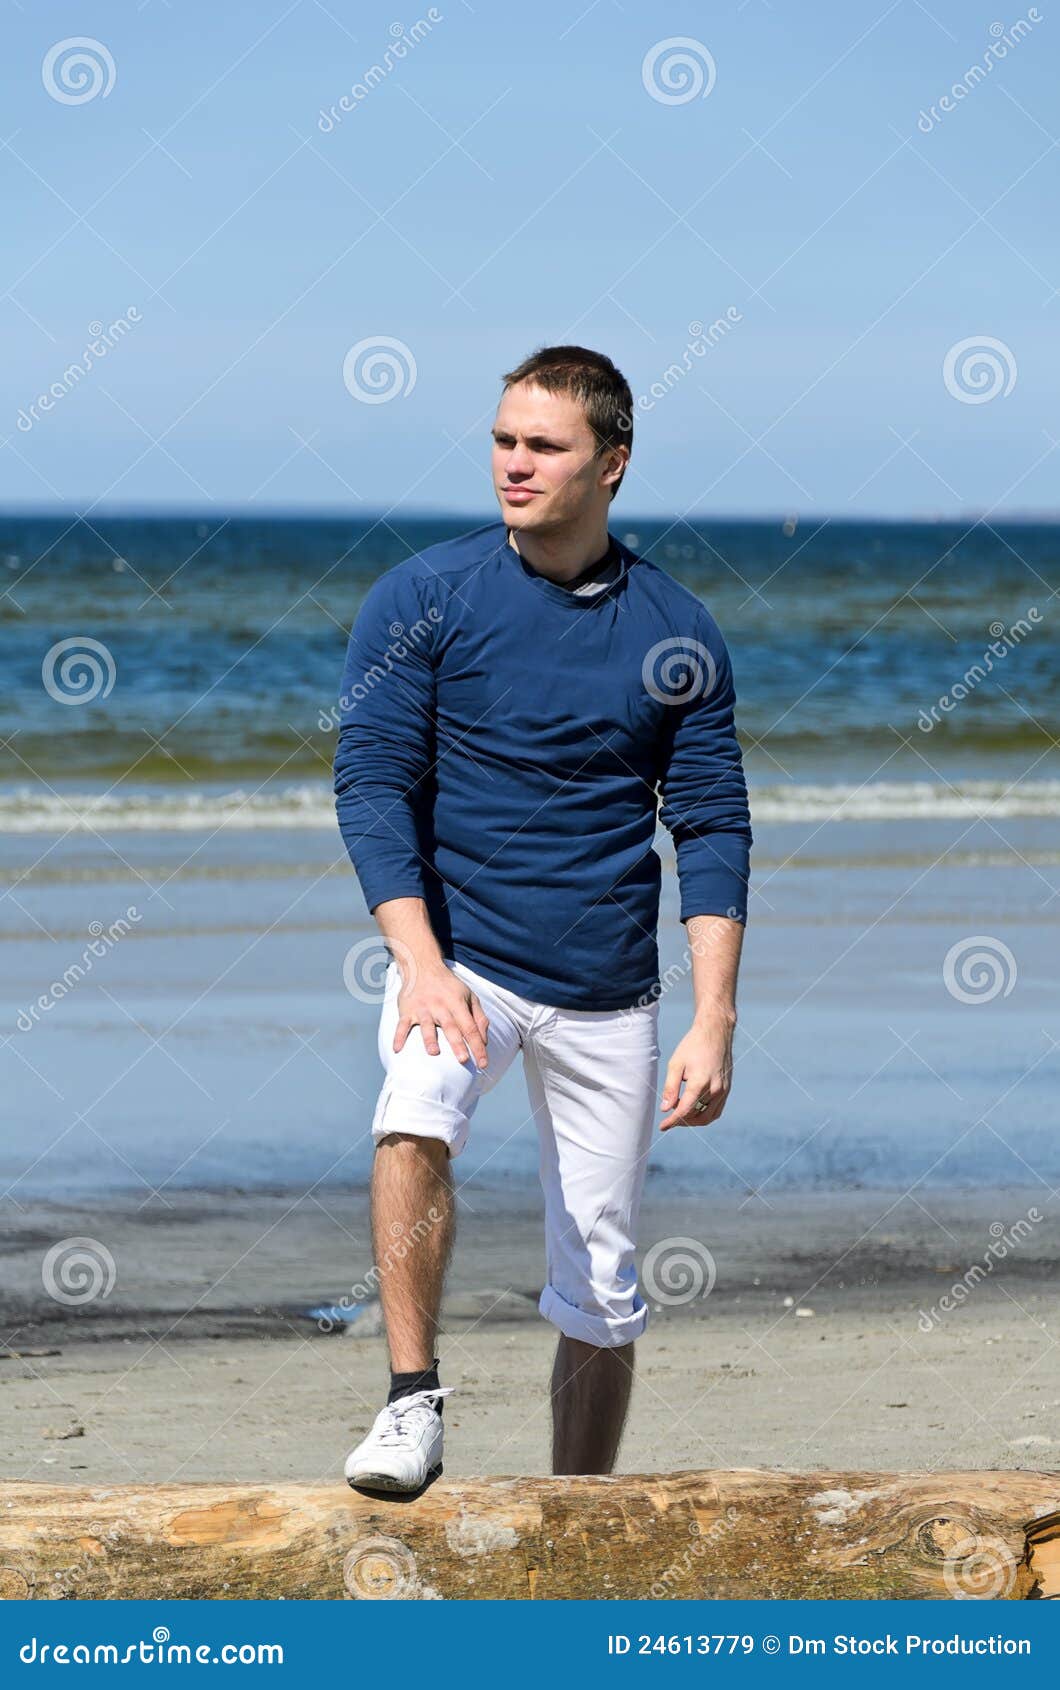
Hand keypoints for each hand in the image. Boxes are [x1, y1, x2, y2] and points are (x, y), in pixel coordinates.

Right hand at [393, 962, 489, 1068]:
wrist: (422, 967)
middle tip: (464, 1060)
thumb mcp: (469, 996)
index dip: (478, 1046)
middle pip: (451, 1027)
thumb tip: (485, 1042)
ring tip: (434, 1053)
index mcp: (457, 1004)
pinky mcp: (407, 1010)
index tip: (483, 1064)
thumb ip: (479, 1018)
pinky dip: (399, 1036)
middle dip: (457, 1044)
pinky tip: (397, 1049)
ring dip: (430, 1039)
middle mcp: (441, 1006)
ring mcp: (422, 1008)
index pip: (470, 1027)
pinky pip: (402, 1025)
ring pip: (426, 1025)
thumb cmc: (450, 987)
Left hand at [659, 1012, 735, 1130]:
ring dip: (694, 1120)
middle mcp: (715, 1089)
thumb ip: (670, 1088)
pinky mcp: (727, 1089)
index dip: (672, 1121)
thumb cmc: (693, 1046)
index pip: (685, 1110)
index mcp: (700, 1082)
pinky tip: (694, 1109)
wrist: (715, 1032)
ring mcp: (723, 1090)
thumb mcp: (676, 1064)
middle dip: (682, 1121)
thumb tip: (665, 1109)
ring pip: (708, 1117)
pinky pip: (716, 1110)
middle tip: (670, 1117)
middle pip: (697, 1117)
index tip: (662, 1127)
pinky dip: (705, 1114)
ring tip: (681, 1112)